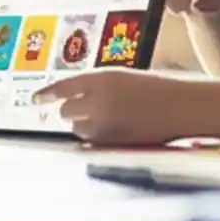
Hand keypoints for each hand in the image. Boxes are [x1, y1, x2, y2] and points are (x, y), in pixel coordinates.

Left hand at [33, 69, 188, 144]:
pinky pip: (92, 141)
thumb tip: (72, 99)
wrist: (183, 108)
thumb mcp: (123, 78)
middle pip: (67, 110)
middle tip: (90, 110)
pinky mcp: (112, 142)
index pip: (64, 87)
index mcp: (102, 78)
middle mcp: (98, 100)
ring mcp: (104, 123)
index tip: (36, 99)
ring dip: (85, 125)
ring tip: (110, 119)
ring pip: (78, 128)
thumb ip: (97, 86)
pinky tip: (116, 130)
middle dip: (73, 111)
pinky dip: (97, 137)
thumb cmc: (157, 90)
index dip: (47, 94)